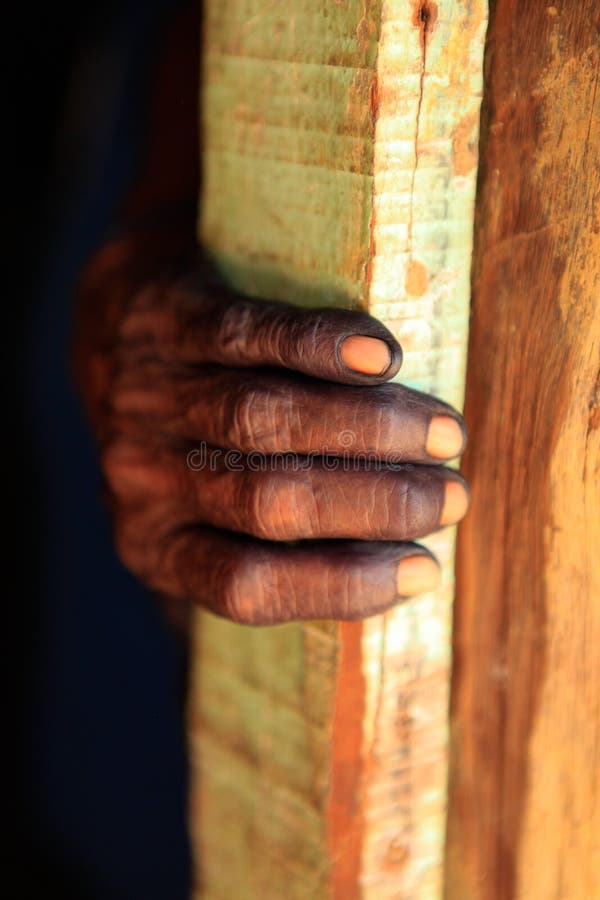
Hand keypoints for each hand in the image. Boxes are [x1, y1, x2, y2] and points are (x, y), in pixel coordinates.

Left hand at [75, 239, 468, 624]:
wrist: (110, 328)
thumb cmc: (181, 442)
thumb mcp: (192, 521)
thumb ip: (260, 562)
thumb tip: (376, 595)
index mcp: (154, 546)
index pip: (248, 586)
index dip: (341, 584)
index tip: (423, 570)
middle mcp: (142, 476)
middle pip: (269, 500)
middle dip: (376, 503)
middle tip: (452, 496)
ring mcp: (148, 394)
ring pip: (266, 418)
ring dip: (369, 429)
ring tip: (444, 433)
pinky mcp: (165, 318)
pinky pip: (247, 334)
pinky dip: (320, 345)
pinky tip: (380, 356)